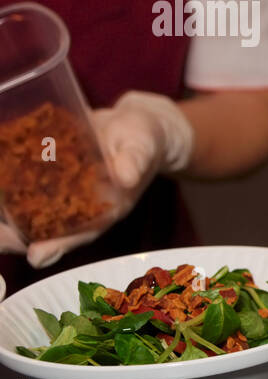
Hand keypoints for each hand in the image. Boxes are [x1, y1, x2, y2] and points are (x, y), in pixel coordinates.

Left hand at [0, 91, 193, 267]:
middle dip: (14, 236)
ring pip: (23, 211)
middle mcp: (76, 207)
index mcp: (102, 210)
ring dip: (4, 216)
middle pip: (42, 230)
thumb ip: (134, 160)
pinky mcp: (43, 174)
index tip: (36, 255)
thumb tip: (125, 176)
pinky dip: (6, 188)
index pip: (77, 235)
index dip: (56, 246)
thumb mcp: (141, 148)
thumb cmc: (142, 140)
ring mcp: (57, 193)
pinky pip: (19, 185)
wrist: (130, 123)